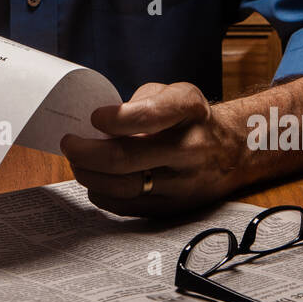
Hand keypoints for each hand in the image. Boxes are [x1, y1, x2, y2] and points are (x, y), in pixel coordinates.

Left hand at [60, 81, 245, 215]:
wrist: (233, 151)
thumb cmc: (192, 119)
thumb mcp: (176, 93)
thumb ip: (140, 102)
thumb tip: (99, 125)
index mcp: (188, 111)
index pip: (150, 115)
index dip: (115, 119)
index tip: (94, 118)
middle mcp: (189, 148)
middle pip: (125, 158)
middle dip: (86, 152)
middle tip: (70, 144)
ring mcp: (182, 183)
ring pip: (123, 187)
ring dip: (89, 175)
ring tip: (78, 163)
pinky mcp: (174, 208)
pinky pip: (128, 207)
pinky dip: (103, 194)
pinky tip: (96, 180)